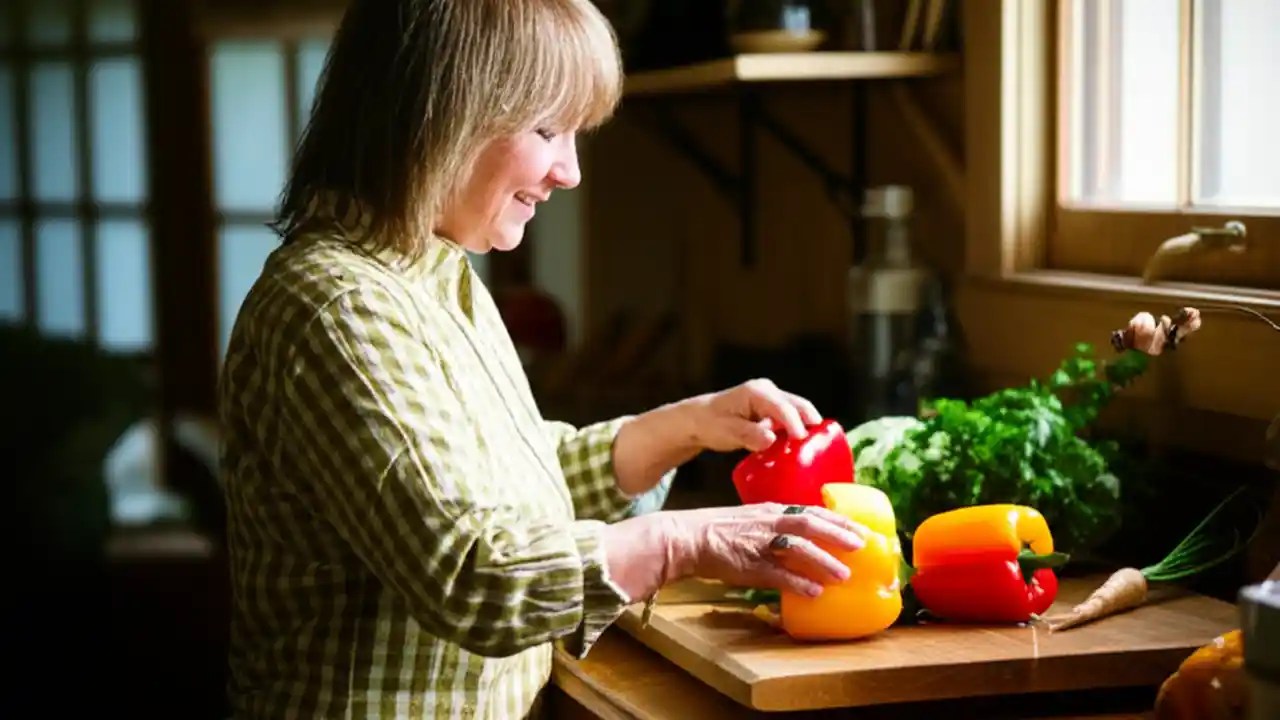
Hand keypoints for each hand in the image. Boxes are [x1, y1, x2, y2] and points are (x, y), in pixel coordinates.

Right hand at [667, 503, 866, 597]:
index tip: (859, 529)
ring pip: (798, 548)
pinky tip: (814, 591)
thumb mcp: (751, 520)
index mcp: (770, 510)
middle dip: (838, 535)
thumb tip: (801, 544)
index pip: (811, 510)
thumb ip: (775, 528)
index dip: (837, 520)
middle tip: (861, 546)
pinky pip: (778, 574)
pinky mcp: (748, 565)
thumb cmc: (717, 530)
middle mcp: (768, 523)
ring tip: (843, 575)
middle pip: (810, 524)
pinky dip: (797, 582)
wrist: (687, 537)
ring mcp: (759, 543)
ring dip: (823, 561)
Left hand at [680, 378, 822, 452]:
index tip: (802, 440)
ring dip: (806, 427)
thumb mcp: (726, 431)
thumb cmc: (710, 424)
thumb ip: (748, 435)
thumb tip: (770, 438)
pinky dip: (797, 430)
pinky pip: (791, 418)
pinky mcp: (773, 411)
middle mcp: (768, 391)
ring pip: (797, 411)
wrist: (698, 420)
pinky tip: (802, 445)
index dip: (795, 423)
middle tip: (822, 442)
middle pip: (798, 404)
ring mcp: (772, 400)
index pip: (782, 407)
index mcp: (757, 392)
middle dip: (810, 421)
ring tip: (816, 446)